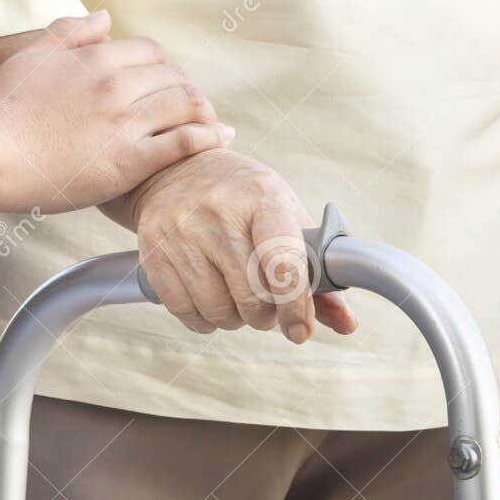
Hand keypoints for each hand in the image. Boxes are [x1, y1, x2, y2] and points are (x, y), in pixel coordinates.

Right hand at [0, 12, 231, 211]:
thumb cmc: (3, 108)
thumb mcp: (32, 57)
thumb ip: (69, 31)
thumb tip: (106, 16)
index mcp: (95, 59)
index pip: (151, 52)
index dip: (164, 66)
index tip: (166, 82)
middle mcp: (116, 86)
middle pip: (173, 78)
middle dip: (186, 89)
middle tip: (192, 105)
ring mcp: (125, 124)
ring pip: (185, 104)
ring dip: (203, 110)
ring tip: (210, 120)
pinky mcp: (130, 161)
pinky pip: (184, 142)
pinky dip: (209, 136)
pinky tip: (221, 137)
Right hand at [122, 149, 357, 343]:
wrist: (176, 169)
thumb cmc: (244, 198)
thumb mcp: (285, 215)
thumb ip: (317, 271)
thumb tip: (346, 323)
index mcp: (263, 198)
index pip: (282, 261)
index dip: (295, 305)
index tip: (300, 330)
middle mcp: (219, 212)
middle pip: (251, 296)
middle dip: (265, 316)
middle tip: (266, 307)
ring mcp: (181, 230)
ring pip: (218, 310)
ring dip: (235, 320)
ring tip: (238, 300)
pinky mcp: (153, 250)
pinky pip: (185, 311)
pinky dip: (204, 320)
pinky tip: (211, 302)